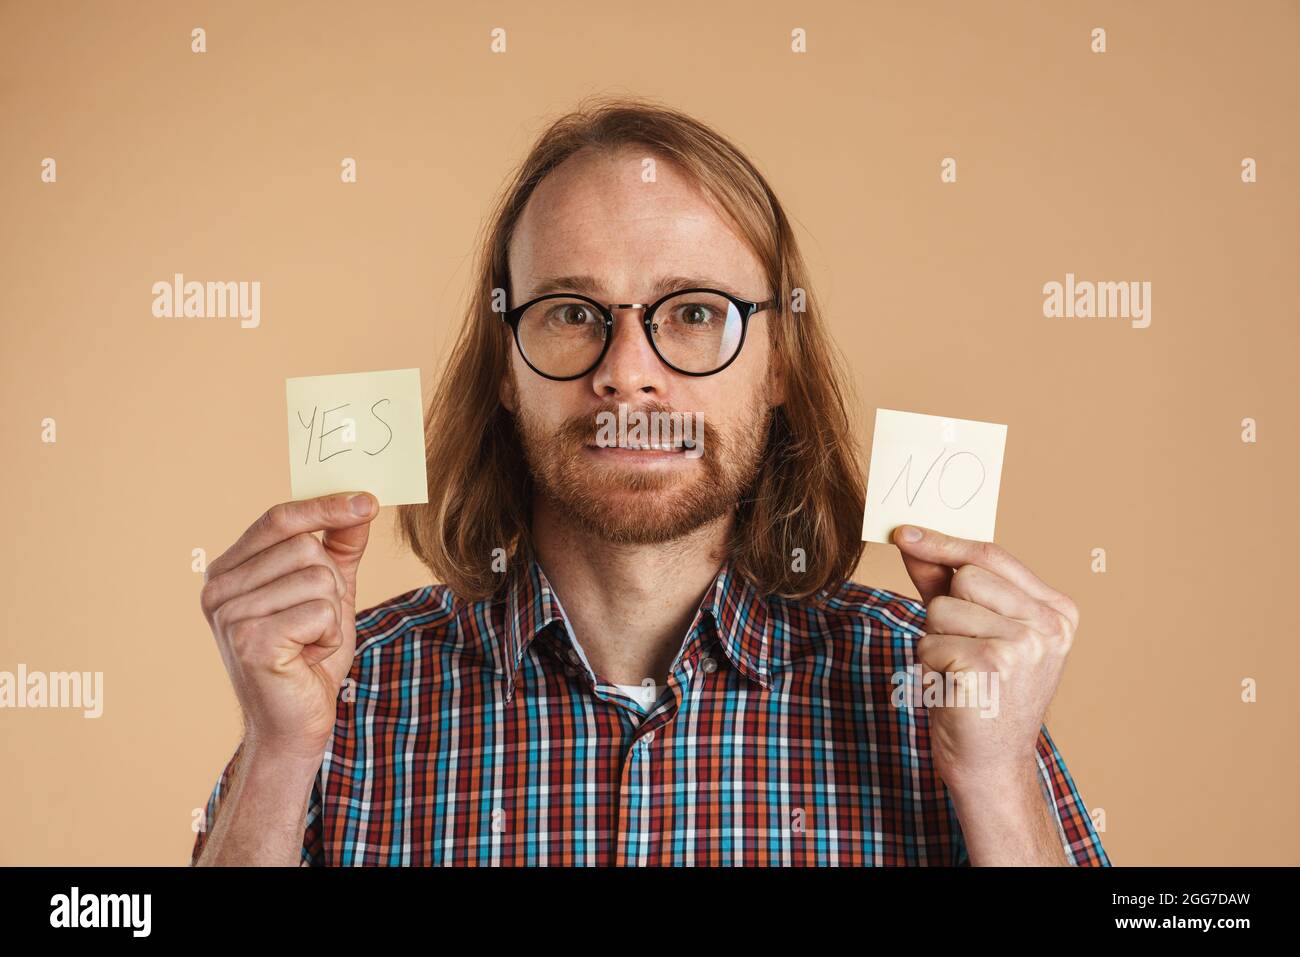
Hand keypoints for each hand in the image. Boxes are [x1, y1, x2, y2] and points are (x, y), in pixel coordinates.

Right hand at [200, 492, 377, 762]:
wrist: (294, 723)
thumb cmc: (309, 656)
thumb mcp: (329, 592)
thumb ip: (339, 547)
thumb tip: (360, 503)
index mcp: (228, 570)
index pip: (279, 519)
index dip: (324, 507)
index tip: (368, 501)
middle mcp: (218, 589)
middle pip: (305, 548)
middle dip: (330, 585)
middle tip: (313, 623)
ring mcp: (230, 615)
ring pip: (317, 578)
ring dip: (330, 614)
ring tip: (308, 642)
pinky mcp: (250, 641)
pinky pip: (320, 611)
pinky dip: (328, 636)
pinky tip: (307, 658)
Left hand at [892, 524, 1078, 792]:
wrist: (989, 764)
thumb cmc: (978, 695)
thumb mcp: (968, 629)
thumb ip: (943, 582)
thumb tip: (912, 539)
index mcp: (1056, 610)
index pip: (992, 555)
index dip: (944, 542)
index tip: (905, 533)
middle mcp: (1049, 625)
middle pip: (965, 576)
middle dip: (944, 609)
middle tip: (959, 650)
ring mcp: (1025, 645)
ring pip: (942, 608)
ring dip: (934, 640)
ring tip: (958, 672)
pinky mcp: (992, 664)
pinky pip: (931, 641)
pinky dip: (930, 665)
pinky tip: (953, 688)